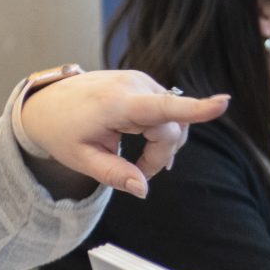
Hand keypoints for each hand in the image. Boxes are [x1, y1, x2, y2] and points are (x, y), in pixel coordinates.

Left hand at [18, 70, 228, 196]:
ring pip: (173, 120)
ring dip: (162, 143)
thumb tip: (143, 189)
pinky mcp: (144, 82)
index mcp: (116, 104)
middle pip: (172, 127)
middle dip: (161, 155)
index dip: (196, 108)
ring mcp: (140, 80)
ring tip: (138, 158)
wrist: (45, 103)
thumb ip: (115, 175)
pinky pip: (167, 110)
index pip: (163, 107)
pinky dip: (161, 130)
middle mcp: (133, 85)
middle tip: (137, 173)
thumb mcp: (82, 160)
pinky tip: (146, 142)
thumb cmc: (62, 130)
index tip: (224, 103)